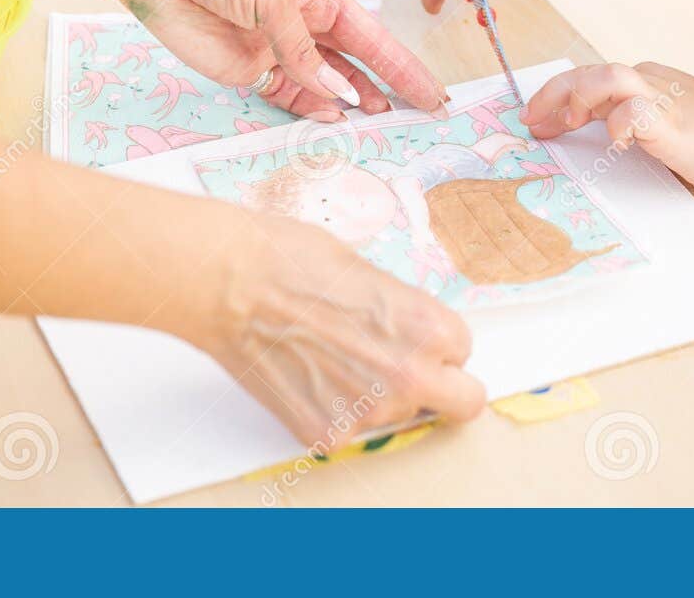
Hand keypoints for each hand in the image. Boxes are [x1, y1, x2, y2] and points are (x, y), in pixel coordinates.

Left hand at [115, 0, 447, 120]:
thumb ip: (304, 50)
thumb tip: (338, 94)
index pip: (374, 39)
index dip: (404, 67)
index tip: (433, 92)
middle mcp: (305, 25)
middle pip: (356, 66)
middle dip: (387, 91)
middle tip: (417, 118)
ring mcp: (277, 50)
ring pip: (325, 86)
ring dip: (351, 105)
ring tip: (381, 126)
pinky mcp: (246, 70)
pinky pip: (288, 96)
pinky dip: (311, 109)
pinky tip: (333, 119)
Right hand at [194, 210, 485, 447]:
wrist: (229, 281)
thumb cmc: (294, 260)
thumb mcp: (372, 274)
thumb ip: (406, 314)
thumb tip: (411, 334)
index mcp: (429, 328)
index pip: (462, 351)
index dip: (435, 343)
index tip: (411, 338)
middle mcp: (409, 377)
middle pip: (464, 402)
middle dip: (444, 387)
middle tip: (410, 371)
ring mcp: (368, 412)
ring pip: (401, 415)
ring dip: (382, 396)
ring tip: (333, 357)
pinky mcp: (326, 433)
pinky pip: (351, 430)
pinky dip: (335, 410)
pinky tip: (308, 375)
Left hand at [520, 62, 693, 203]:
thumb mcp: (665, 127)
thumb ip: (634, 121)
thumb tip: (596, 130)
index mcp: (649, 80)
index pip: (592, 77)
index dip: (558, 96)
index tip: (537, 120)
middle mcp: (653, 81)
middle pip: (589, 72)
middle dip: (552, 95)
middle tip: (531, 122)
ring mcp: (664, 97)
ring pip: (607, 77)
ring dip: (578, 99)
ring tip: (565, 125)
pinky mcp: (674, 121)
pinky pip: (635, 111)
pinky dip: (618, 124)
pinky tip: (615, 144)